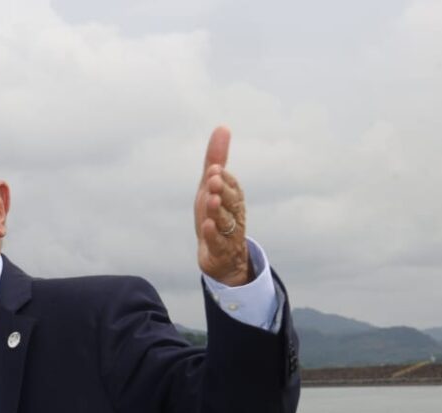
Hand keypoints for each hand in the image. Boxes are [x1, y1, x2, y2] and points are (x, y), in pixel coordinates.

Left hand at [193, 125, 253, 286]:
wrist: (220, 257)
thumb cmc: (215, 215)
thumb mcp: (211, 187)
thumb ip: (216, 159)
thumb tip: (223, 127)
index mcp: (233, 199)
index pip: (232, 186)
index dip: (224, 178)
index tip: (213, 168)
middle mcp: (234, 215)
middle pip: (232, 202)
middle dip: (223, 190)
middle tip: (213, 179)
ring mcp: (227, 234)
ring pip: (226, 221)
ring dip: (218, 210)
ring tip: (211, 200)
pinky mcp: (218, 251)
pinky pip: (218, 242)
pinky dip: (213, 234)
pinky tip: (207, 226)